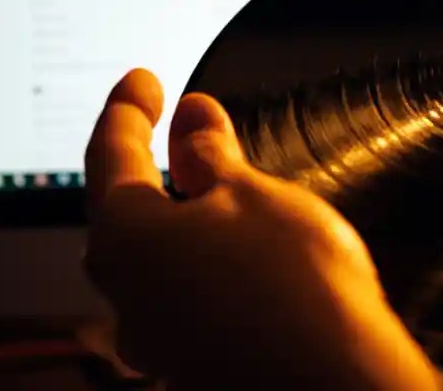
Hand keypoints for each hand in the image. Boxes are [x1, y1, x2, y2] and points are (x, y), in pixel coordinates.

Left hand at [83, 68, 439, 390]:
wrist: (331, 381)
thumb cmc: (292, 286)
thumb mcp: (253, 194)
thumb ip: (213, 155)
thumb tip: (192, 120)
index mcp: (125, 236)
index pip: (111, 151)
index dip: (128, 106)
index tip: (141, 81)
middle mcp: (126, 292)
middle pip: (127, 211)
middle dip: (157, 164)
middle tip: (185, 127)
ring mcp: (157, 335)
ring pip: (160, 259)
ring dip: (187, 218)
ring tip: (229, 191)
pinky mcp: (194, 362)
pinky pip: (189, 298)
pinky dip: (210, 264)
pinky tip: (246, 255)